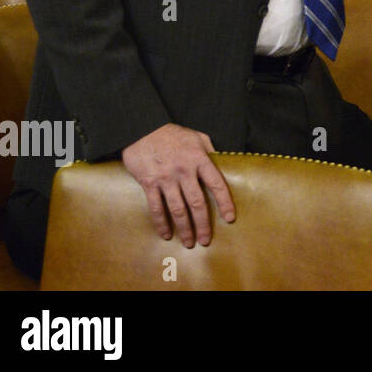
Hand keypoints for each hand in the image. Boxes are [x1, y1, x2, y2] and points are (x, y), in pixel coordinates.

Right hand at [121, 123, 234, 246]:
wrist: (142, 129)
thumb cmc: (172, 134)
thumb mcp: (197, 136)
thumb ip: (210, 151)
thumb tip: (222, 164)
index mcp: (199, 159)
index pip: (217, 184)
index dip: (224, 203)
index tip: (229, 218)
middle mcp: (184, 171)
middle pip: (197, 203)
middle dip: (203, 224)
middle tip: (206, 240)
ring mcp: (166, 178)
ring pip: (178, 209)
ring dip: (184, 228)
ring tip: (189, 242)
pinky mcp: (149, 183)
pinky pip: (156, 207)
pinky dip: (161, 223)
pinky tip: (166, 234)